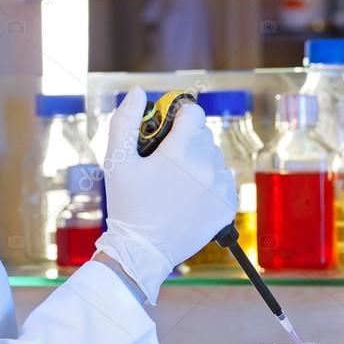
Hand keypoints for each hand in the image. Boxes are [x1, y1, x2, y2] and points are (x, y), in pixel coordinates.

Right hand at [94, 87, 236, 303]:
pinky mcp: (227, 206)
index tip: (169, 131)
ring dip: (200, 163)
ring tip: (177, 184)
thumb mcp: (116, 162)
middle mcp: (205, 167)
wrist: (142, 251)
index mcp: (179, 152)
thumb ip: (125, 121)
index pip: (193, 113)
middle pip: (203, 136)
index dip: (179, 118)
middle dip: (186, 143)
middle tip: (166, 164)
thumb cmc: (127, 205)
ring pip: (214, 158)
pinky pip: (224, 181)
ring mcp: (219, 188)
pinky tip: (190, 198)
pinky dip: (210, 185)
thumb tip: (138, 92)